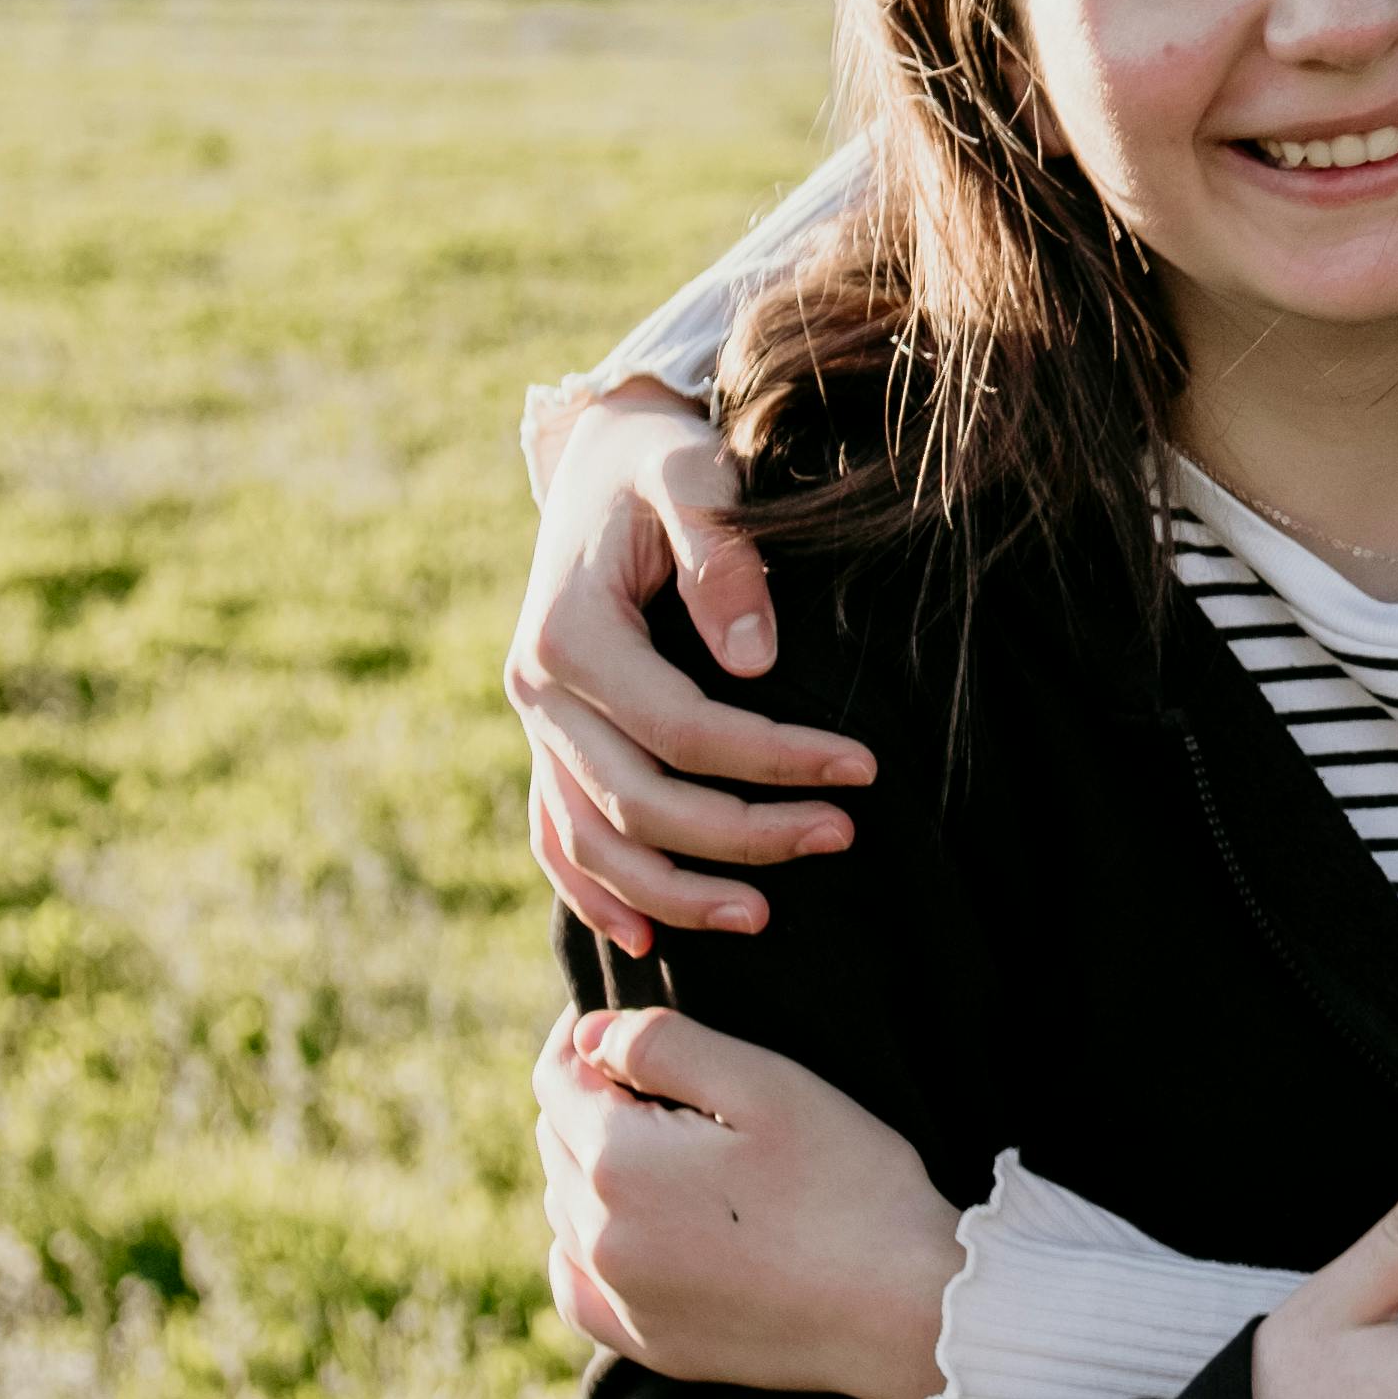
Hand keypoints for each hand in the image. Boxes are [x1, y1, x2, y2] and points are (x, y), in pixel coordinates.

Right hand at [512, 383, 872, 954]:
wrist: (602, 460)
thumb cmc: (661, 464)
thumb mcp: (694, 477)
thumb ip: (719, 555)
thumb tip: (752, 660)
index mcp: (569, 633)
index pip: (682, 728)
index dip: (773, 759)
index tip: (861, 769)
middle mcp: (536, 691)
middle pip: (640, 799)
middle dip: (743, 834)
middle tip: (841, 837)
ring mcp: (536, 725)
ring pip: (592, 840)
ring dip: (673, 892)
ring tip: (763, 917)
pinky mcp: (547, 742)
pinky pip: (555, 837)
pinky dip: (595, 893)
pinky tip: (647, 939)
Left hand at [538, 1007, 965, 1398]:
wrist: (906, 1308)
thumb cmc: (849, 1184)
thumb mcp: (767, 1086)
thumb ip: (664, 1045)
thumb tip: (587, 1036)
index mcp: (619, 1161)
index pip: (556, 1079)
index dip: (579, 1035)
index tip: (610, 1016)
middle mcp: (599, 1235)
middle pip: (555, 1140)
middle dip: (589, 1097)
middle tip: (649, 1075)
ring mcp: (621, 1296)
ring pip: (565, 1207)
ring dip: (588, 1165)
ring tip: (654, 1142)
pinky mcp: (651, 1341)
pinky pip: (576, 1286)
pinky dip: (581, 1248)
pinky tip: (617, 1231)